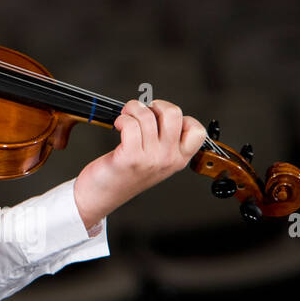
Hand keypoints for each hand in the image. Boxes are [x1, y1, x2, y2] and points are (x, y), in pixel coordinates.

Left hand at [73, 99, 207, 230]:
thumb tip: (159, 110)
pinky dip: (122, 119)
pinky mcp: (130, 157)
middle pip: (174, 113)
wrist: (102, 195)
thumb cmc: (126, 174)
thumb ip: (165, 141)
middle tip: (144, 113)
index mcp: (179, 159)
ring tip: (126, 117)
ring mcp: (151, 158)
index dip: (181, 117)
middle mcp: (168, 158)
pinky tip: (119, 125)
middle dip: (156, 105)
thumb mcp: (156, 161)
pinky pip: (130, 124)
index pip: (197, 130)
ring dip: (132, 109)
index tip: (162, 120)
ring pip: (147, 115)